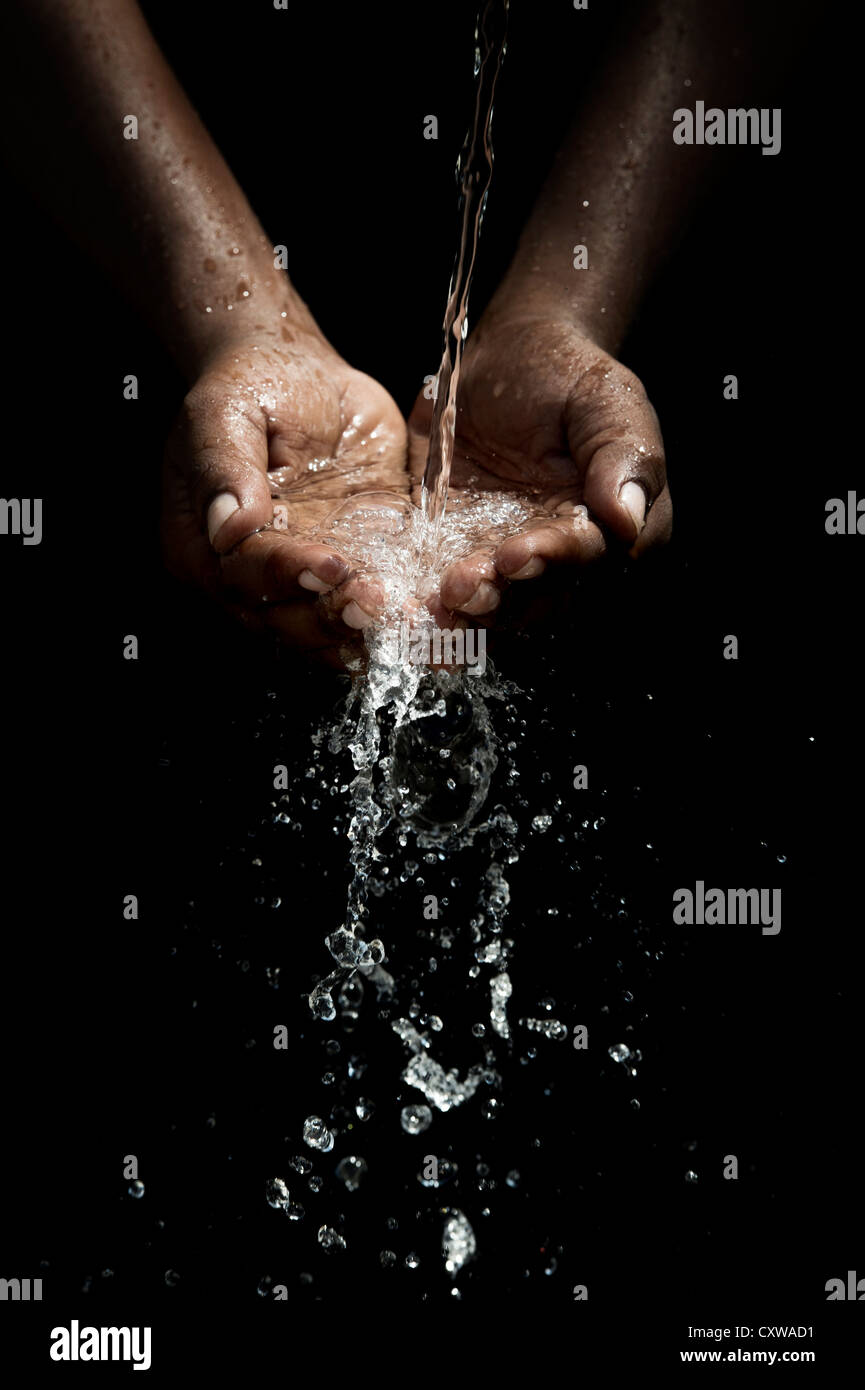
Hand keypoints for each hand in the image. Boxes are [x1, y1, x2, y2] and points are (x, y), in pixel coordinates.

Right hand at [162, 326, 408, 664]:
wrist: (300, 373)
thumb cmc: (252, 386)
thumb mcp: (225, 413)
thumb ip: (224, 468)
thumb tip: (228, 526)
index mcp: (204, 543)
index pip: (242, 574)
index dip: (285, 576)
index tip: (329, 566)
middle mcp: (251, 572)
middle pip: (283, 617)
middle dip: (331, 616)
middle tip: (376, 604)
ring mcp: (304, 572)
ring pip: (326, 622)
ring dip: (365, 628)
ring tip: (404, 618)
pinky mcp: (352, 563)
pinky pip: (368, 600)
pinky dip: (394, 616)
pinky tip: (423, 617)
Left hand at [408, 311, 671, 617]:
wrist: (506, 358)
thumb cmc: (566, 372)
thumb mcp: (604, 397)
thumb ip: (624, 453)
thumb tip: (628, 519)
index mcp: (610, 523)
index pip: (587, 556)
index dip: (551, 560)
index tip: (513, 555)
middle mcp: (563, 552)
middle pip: (539, 596)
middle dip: (500, 598)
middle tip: (461, 587)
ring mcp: (509, 556)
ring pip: (496, 603)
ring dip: (465, 608)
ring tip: (435, 600)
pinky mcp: (459, 551)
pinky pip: (446, 585)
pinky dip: (429, 597)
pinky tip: (408, 599)